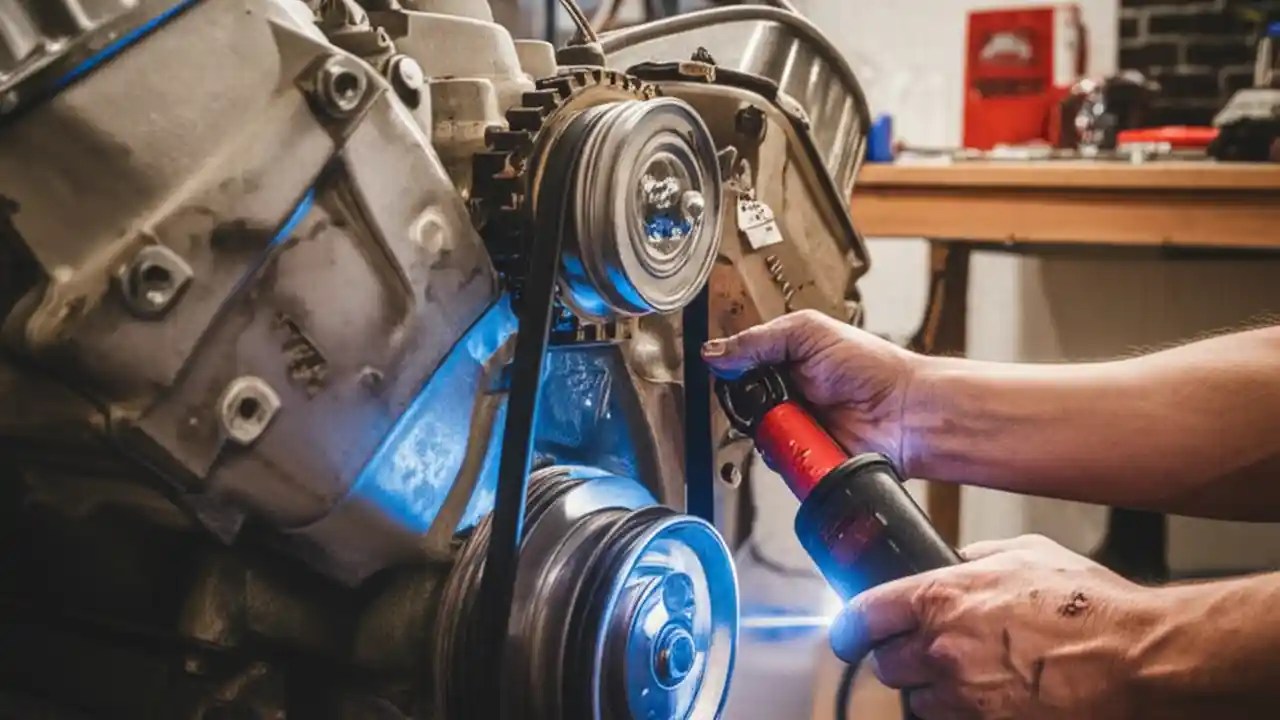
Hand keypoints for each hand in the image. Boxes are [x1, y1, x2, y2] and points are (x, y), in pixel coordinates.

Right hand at [701, 310, 918, 469]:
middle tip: (769, 398)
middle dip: (748, 406)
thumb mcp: (808, 333)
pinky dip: (782, 455)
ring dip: (768, 430)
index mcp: (784, 360)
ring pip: (756, 437)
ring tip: (792, 418)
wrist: (904, 411)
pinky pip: (776, 462)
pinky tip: (798, 441)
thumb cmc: (870, 366)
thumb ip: (758, 341)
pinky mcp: (804, 457)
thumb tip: (714, 352)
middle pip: (742, 406)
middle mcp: (786, 395)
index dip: (730, 373)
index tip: (728, 374)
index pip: (739, 368)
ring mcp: (795, 428)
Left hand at [831, 535, 1157, 719]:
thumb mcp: (1025, 554)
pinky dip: (962, 714)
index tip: (848, 633)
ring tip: (970, 676)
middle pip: (885, 664)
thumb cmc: (1089, 605)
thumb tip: (949, 559)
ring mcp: (962, 697)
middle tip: (926, 650)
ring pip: (917, 701)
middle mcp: (942, 649)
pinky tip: (990, 698)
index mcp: (941, 598)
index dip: (848, 627)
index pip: (861, 615)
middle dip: (900, 658)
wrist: (1136, 659)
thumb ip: (972, 556)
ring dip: (932, 690)